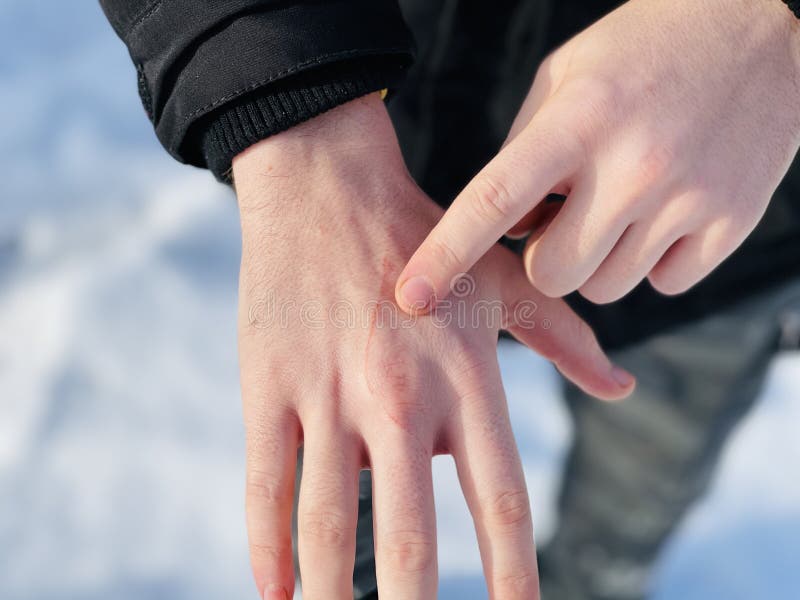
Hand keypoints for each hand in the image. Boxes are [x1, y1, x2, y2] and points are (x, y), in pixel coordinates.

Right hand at [233, 95, 632, 599]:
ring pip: (327, 522)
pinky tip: (274, 591)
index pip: (500, 502)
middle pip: (410, 536)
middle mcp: (400, 396)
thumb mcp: (503, 282)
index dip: (513, 578)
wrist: (327, 184)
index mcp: (465, 378)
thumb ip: (565, 342)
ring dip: (332, 593)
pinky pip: (268, 481)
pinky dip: (268, 545)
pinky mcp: (270, 385)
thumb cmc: (421, 238)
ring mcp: (328, 393)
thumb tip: (623, 389)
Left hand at [395, 0, 799, 310]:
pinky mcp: (731, 221)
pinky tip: (665, 211)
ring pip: (605, 287)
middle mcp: (633, 164)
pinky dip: (653, 260)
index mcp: (578, 119)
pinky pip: (663, 283)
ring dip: (598, 259)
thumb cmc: (645, 53)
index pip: (495, 200)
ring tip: (620, 203)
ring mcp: (687, 197)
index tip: (410, 296)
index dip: (446, 254)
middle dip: (543, 258)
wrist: (763, 27)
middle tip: (565, 216)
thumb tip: (506, 225)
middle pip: (549, 272)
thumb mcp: (567, 76)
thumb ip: (524, 150)